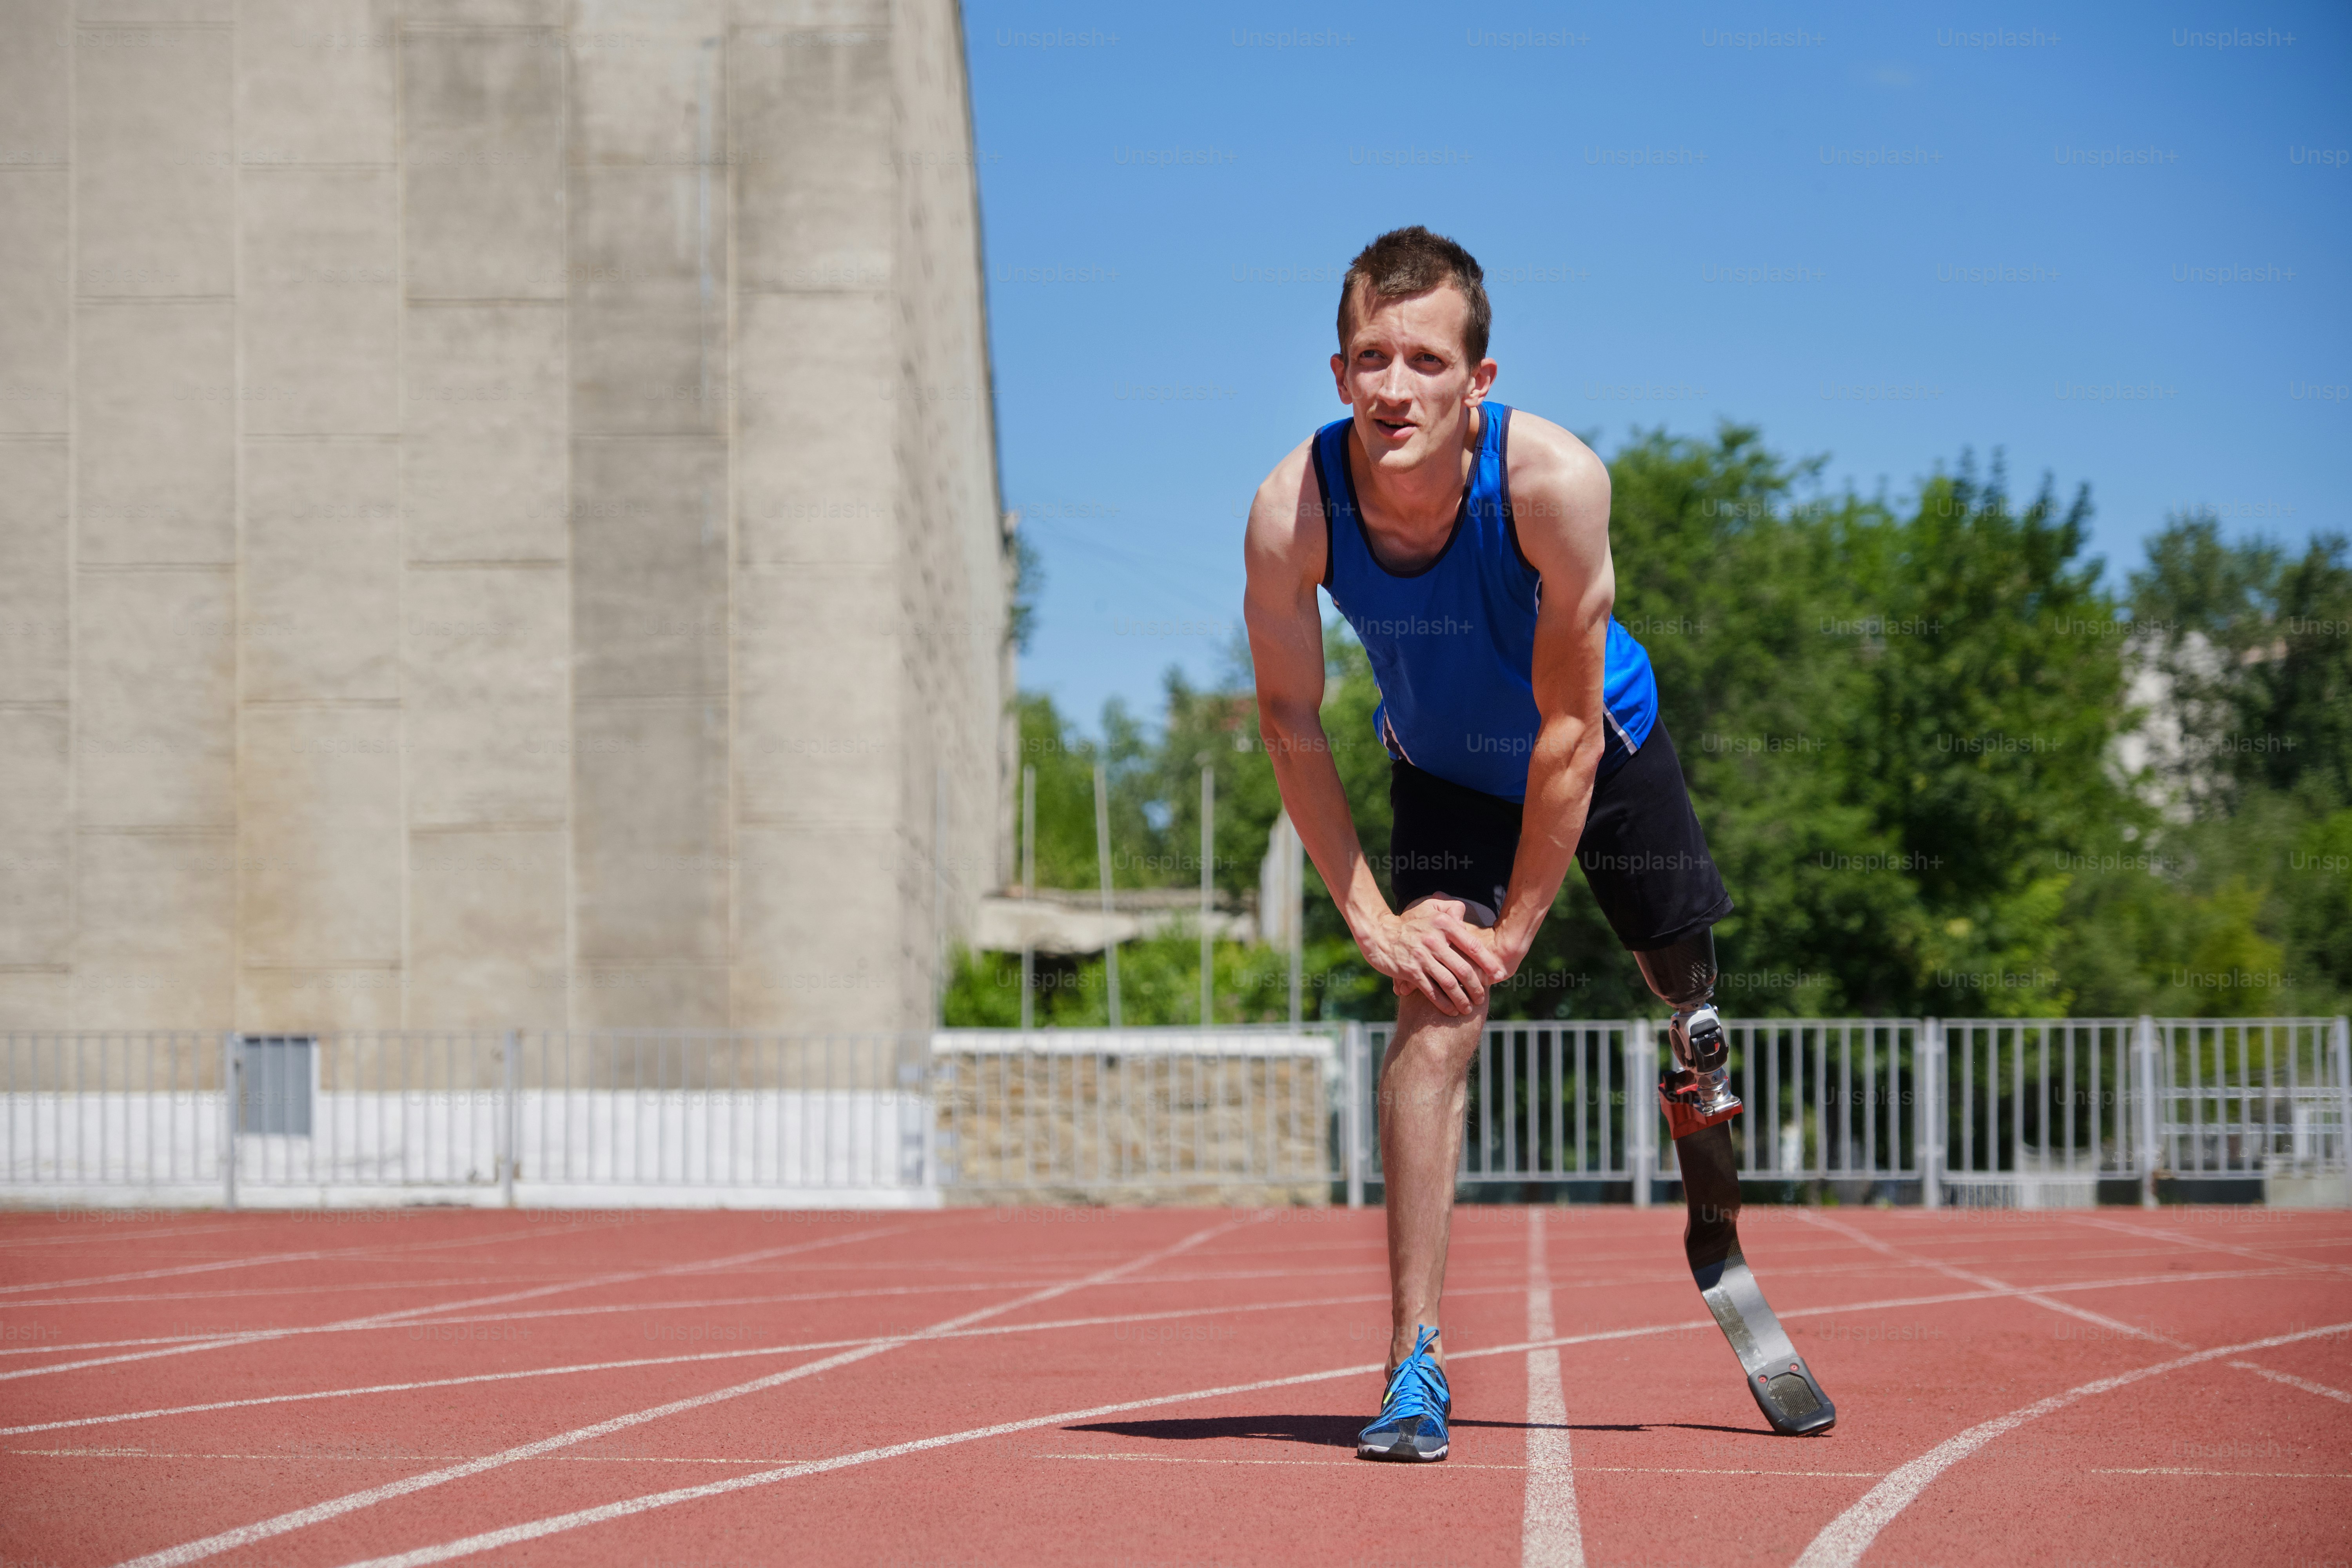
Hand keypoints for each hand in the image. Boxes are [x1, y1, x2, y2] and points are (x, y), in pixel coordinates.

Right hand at [1357, 899, 1509, 1016]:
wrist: (1378, 934)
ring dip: (1462, 998)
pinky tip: (1451, 1010)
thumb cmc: (1407, 923)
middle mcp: (1435, 940)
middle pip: (1463, 968)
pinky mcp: (1410, 971)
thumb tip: (1465, 915)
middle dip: (1476, 987)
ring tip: (1468, 1008)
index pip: (1473, 946)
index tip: (1498, 975)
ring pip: (1449, 983)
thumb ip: (1450, 909)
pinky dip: (1443, 1003)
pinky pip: (1431, 991)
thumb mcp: (1428, 909)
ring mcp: (1422, 957)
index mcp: (1443, 924)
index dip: (1488, 963)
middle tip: (1482, 997)